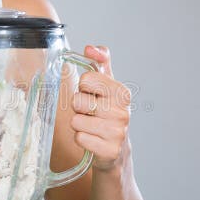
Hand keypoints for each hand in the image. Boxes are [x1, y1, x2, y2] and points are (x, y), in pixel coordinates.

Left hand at [71, 45, 131, 170]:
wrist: (115, 149)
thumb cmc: (107, 112)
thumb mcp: (107, 84)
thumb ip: (100, 61)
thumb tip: (90, 48)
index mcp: (122, 92)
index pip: (86, 79)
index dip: (84, 87)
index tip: (93, 95)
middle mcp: (123, 112)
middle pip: (77, 100)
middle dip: (78, 108)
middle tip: (90, 113)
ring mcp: (117, 132)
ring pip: (76, 121)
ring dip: (79, 124)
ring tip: (91, 126)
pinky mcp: (109, 150)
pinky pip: (79, 138)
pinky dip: (81, 139)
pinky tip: (92, 139)